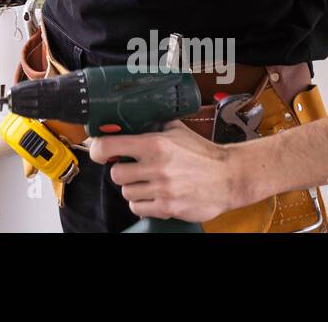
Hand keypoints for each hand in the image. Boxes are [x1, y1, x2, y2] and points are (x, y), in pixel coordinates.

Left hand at [89, 120, 242, 223]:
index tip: (98, 152)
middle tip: (132, 169)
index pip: (109, 146)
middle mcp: (156, 166)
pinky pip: (138, 208)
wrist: (230, 177)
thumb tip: (127, 118)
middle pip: (115, 174)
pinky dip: (142, 204)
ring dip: (133, 188)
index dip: (97, 150)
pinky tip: (153, 196)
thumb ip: (152, 124)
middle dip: (122, 171)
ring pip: (126, 192)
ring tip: (147, 182)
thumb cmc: (203, 154)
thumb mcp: (177, 130)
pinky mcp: (168, 208)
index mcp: (155, 143)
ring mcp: (162, 189)